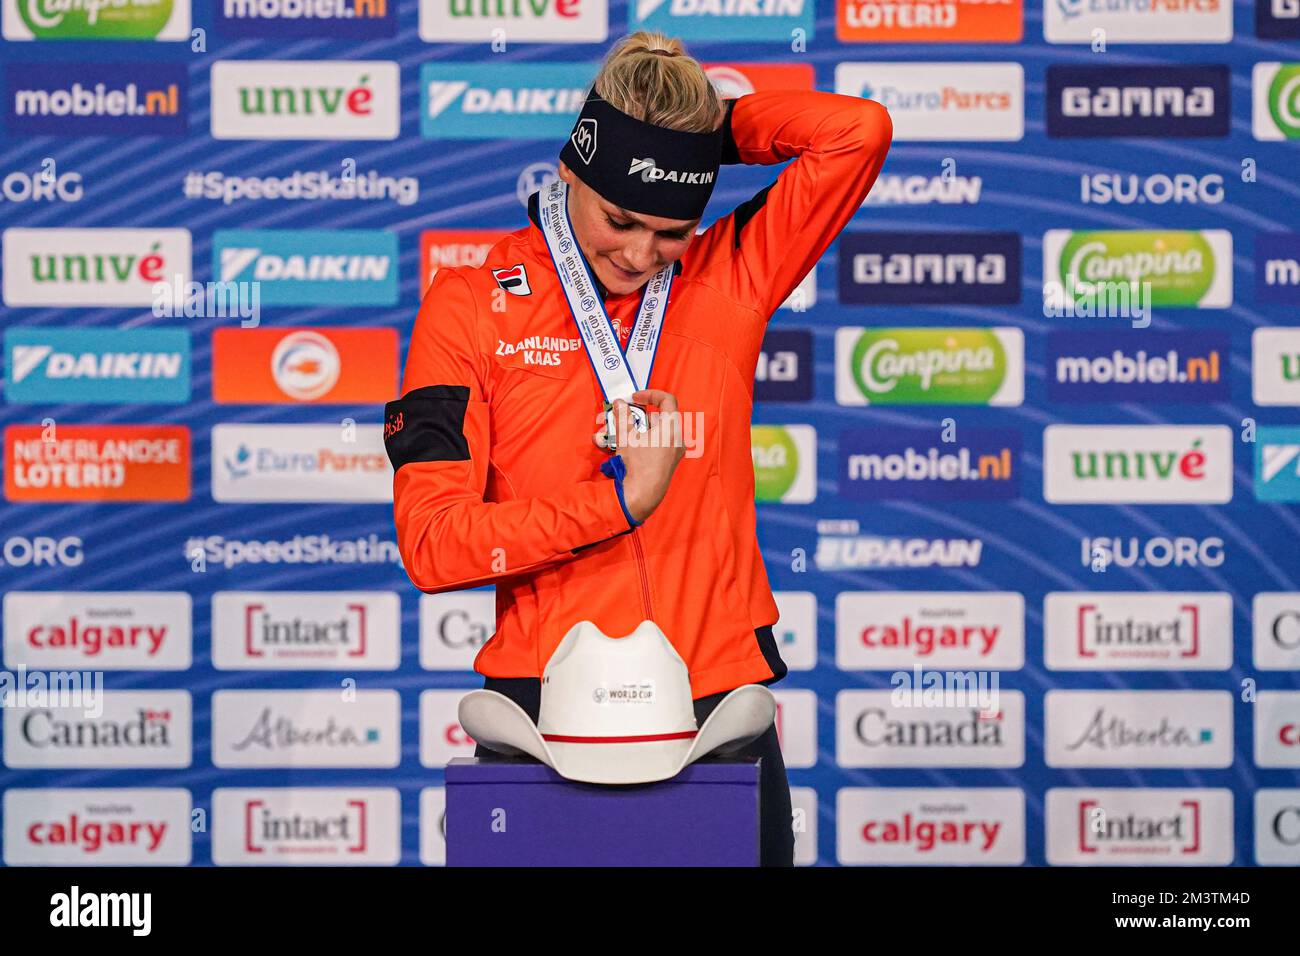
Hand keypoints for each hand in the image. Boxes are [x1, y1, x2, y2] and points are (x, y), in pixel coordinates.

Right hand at [594, 390, 685, 523]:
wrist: (642, 495)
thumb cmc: (637, 466)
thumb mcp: (626, 436)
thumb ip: (623, 416)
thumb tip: (620, 404)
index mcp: (671, 427)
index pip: (667, 400)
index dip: (650, 394)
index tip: (635, 398)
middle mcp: (677, 438)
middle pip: (659, 417)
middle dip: (637, 416)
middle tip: (623, 417)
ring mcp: (674, 452)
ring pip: (656, 432)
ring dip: (637, 429)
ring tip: (618, 435)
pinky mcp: (668, 462)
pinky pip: (657, 444)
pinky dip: (642, 441)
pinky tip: (626, 447)